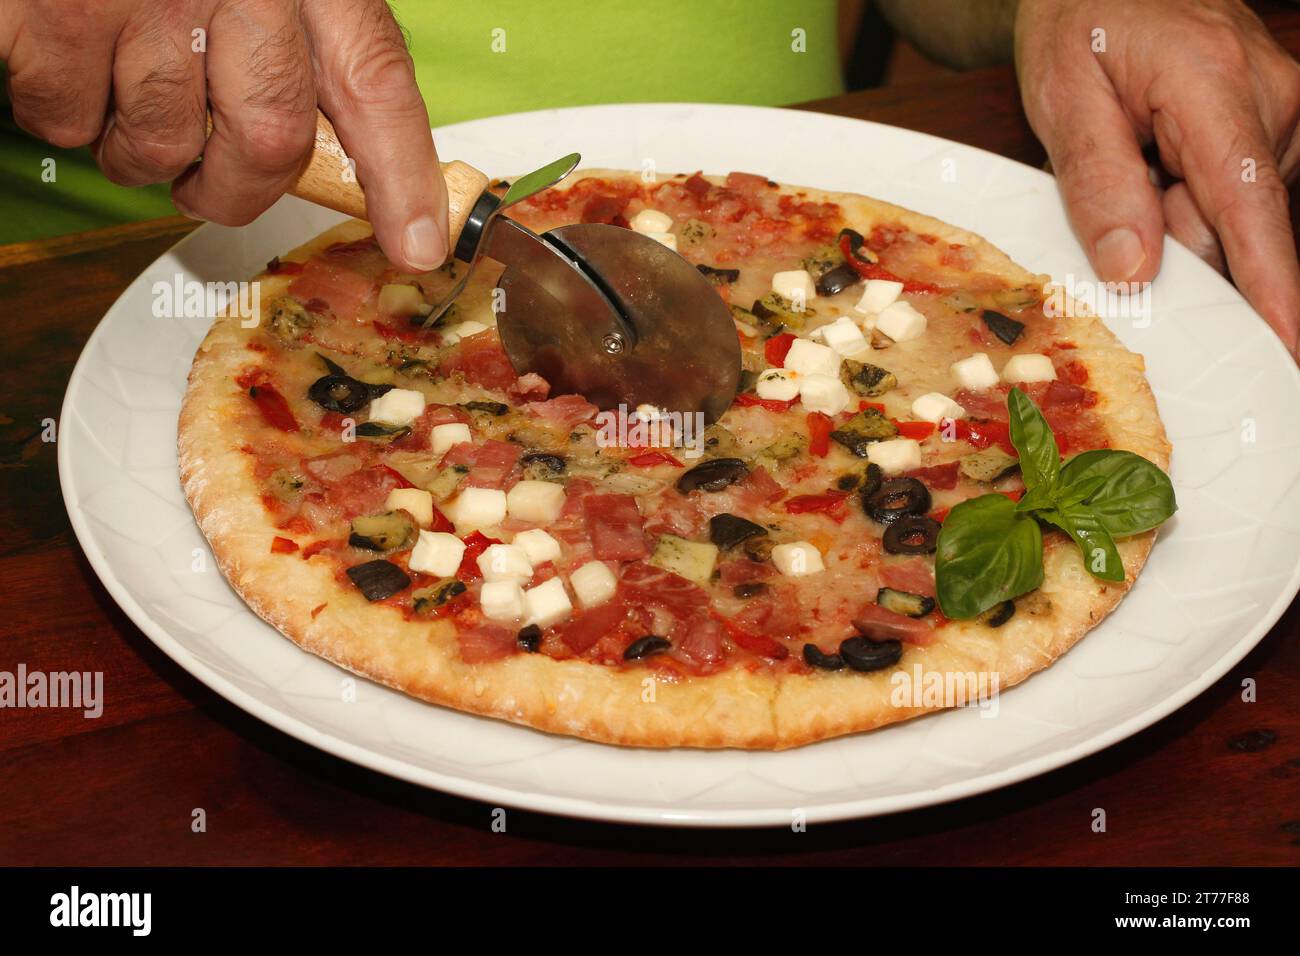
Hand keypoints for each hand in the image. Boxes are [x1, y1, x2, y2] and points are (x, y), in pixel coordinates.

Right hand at [0, 0, 448, 271]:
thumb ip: (314, 57)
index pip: (375, 81)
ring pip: (159, 143)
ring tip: (125, 86)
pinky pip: (67, 116)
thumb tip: (368, 175)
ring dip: (137, 148)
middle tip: (205, 183)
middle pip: (271, 142)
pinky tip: (73, 54)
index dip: (402, 174)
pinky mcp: (54, 12)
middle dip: (235, 189)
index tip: (417, 244)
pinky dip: (66, 110)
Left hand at [1016, 0, 1299, 356]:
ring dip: (1174, 213)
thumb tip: (1133, 269)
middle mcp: (1272, 100)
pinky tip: (1162, 163)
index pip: (1250, 208)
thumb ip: (1099, 184)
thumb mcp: (1064, 100)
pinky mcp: (1275, 134)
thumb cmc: (1079, 31)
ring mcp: (1282, 116)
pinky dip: (1188, 202)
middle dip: (1167, 231)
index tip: (1288, 342)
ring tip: (1138, 154)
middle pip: (1229, 230)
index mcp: (1216, 86)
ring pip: (1229, 224)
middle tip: (1119, 171)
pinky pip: (1233, 206)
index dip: (1270, 284)